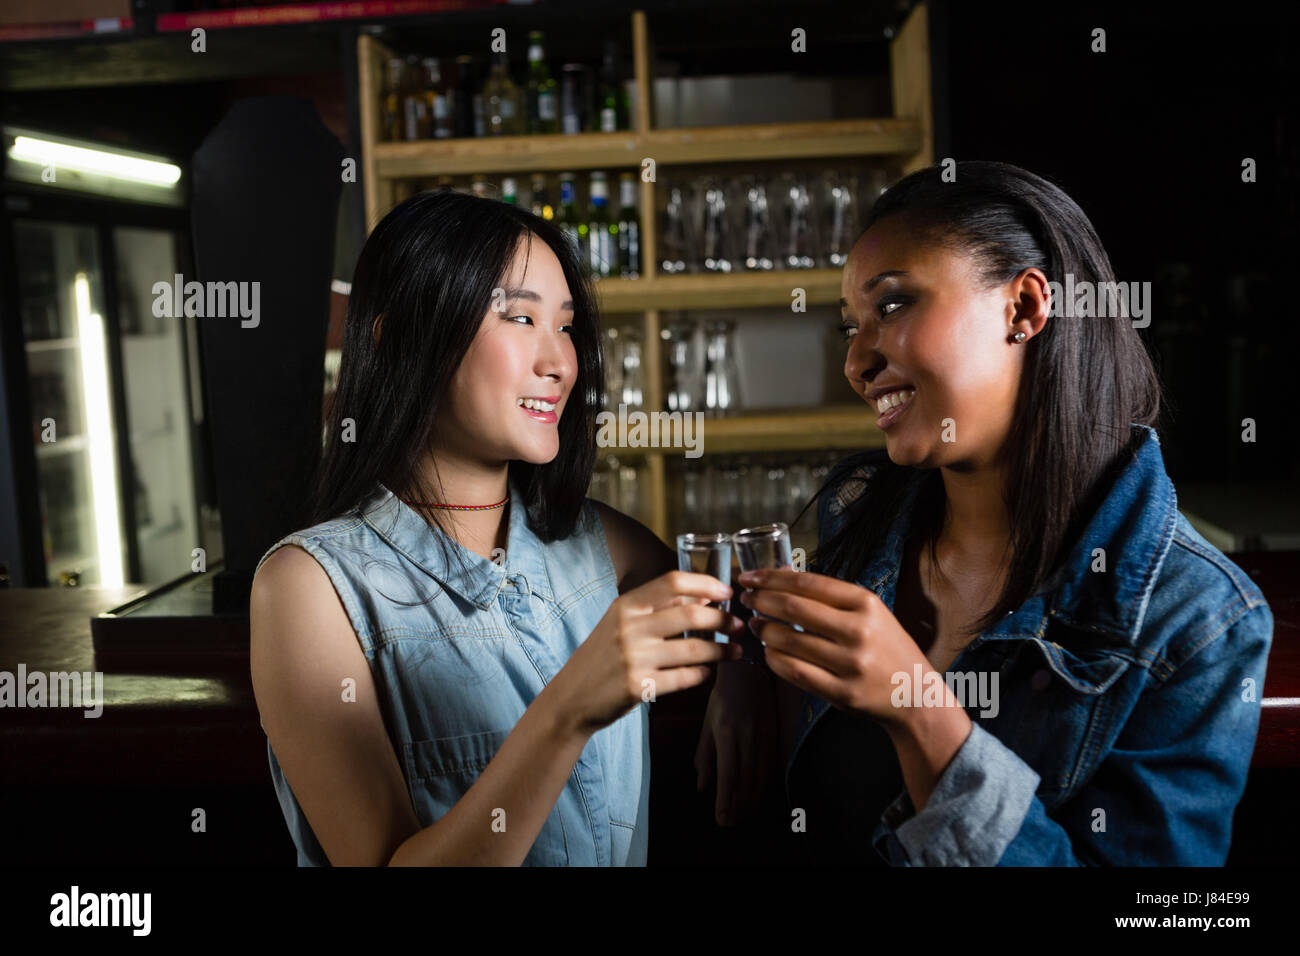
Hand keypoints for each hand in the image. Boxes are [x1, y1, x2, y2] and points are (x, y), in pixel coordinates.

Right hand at [553, 571, 744, 734]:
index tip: (727, 593)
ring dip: (722, 650)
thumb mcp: (622, 622)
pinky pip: (685, 677)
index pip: (673, 581)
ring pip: (695, 648)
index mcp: (626, 605)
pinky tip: (707, 672)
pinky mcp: (639, 687)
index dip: (706, 583)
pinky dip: (703, 674)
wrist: (572, 697)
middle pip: (692, 614)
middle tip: (738, 626)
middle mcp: (630, 628)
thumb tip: (706, 595)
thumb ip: (660, 607)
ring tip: (735, 652)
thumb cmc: (602, 656)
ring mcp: (634, 658)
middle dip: (724, 620)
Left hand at [694, 659, 776, 826]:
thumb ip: (704, 756)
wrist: (750, 672)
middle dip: (738, 806)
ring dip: (752, 800)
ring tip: (743, 814)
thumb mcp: (708, 724)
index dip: (725, 801)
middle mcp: (747, 736)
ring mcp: (764, 735)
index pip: (727, 775)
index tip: (722, 819)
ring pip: (761, 777)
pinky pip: (771, 767)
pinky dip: (765, 785)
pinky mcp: (775, 734)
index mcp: (726, 733)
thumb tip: (703, 787)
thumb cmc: (723, 699)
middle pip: (746, 781)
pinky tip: (758, 796)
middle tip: (731, 822)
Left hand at [736, 568, 938, 726]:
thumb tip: (783, 576)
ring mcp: (850, 664)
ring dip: (764, 630)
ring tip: (756, 623)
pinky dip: (774, 659)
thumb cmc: (887, 647)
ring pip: (789, 640)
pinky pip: (795, 671)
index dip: (772, 578)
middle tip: (746, 598)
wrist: (916, 695)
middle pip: (794, 608)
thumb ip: (831, 597)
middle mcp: (859, 631)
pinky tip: (768, 651)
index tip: (750, 577)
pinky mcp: (842, 693)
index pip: (808, 583)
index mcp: (866, 603)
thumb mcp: (871, 613)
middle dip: (761, 600)